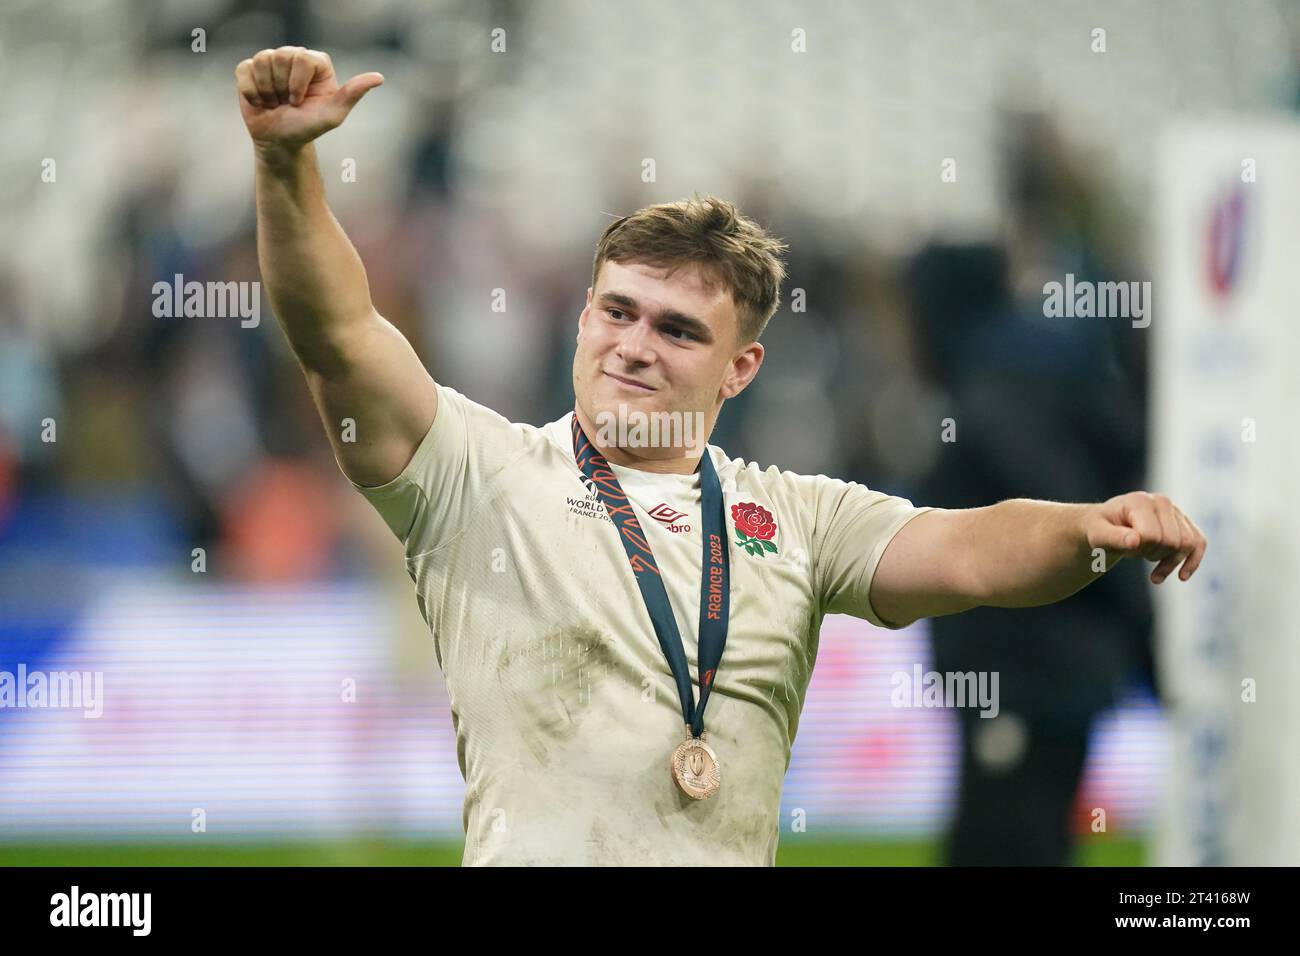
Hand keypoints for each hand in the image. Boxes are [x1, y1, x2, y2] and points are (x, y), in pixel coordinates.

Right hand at [234, 46, 382, 149]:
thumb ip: (353, 94)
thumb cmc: (308, 128)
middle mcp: (293, 55)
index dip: (298, 85)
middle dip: (282, 88)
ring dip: (267, 91)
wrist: (281, 142)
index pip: (302, 59)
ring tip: (275, 102)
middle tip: (288, 103)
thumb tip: (379, 78)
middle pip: (279, 57)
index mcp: (316, 62)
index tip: (301, 102)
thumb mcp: (333, 115)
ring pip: (261, 62)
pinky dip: (251, 92)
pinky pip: (244, 71)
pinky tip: (260, 102)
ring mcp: (269, 60)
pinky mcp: (248, 68)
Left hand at [1082, 492, 1207, 583]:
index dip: (1139, 550)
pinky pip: (1199, 542)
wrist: (1106, 524)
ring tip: (1152, 571)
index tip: (1126, 548)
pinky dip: (1193, 561)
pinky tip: (1181, 577)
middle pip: (1173, 541)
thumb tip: (1136, 540)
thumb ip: (1115, 537)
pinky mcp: (1184, 523)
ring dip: (1170, 563)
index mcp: (1139, 501)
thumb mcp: (1099, 535)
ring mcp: (1175, 511)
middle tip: (1135, 554)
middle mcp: (1161, 501)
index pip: (1152, 536)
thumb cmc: (1101, 530)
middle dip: (1154, 555)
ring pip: (1188, 544)